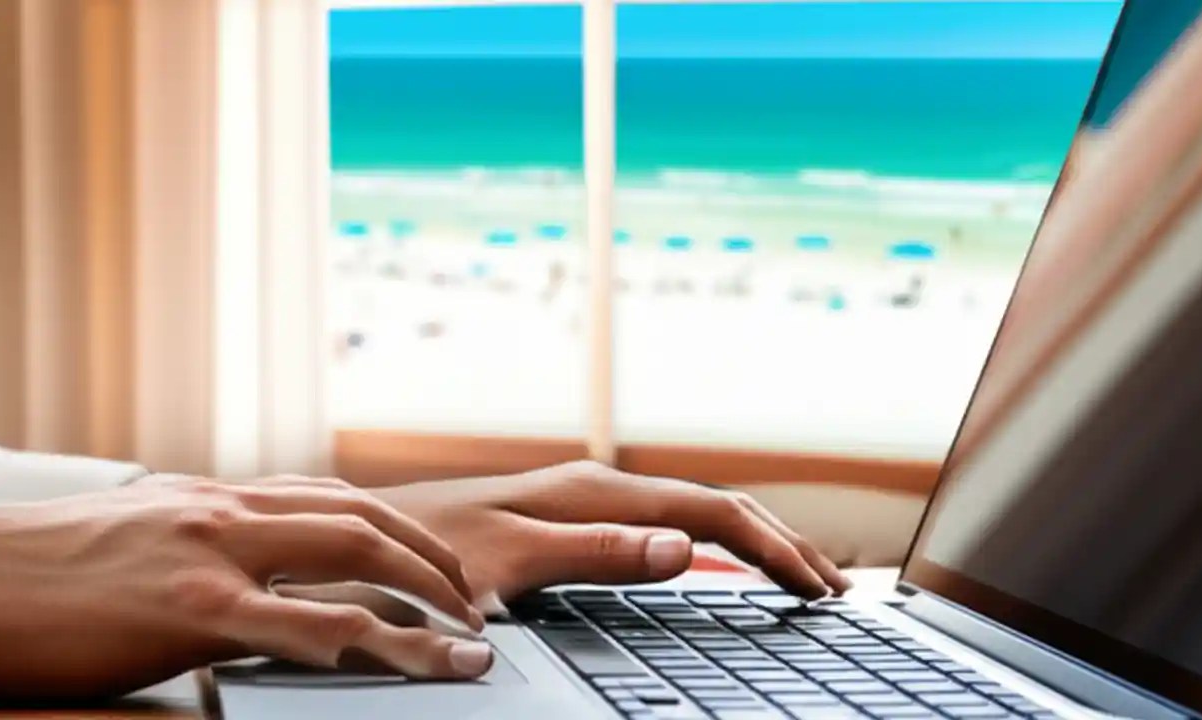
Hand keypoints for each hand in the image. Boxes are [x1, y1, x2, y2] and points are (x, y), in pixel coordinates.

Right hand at [0, 475, 489, 700]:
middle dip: (434, 564)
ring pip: (349, 560)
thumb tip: (259, 559)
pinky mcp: (185, 609)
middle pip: (365, 523)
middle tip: (475, 607)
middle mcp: (230, 513)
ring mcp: (213, 556)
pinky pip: (287, 619)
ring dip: (422, 599)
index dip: (405, 531)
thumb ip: (210, 535)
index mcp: (222, 498)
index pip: (341, 501)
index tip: (441, 566)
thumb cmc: (49, 567)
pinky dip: (348, 637)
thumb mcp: (145, 530)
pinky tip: (387, 658)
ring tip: (463, 643)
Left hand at [371, 462, 850, 605]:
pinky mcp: (569, 521)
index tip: (818, 588)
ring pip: (689, 516)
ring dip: (750, 542)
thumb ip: (598, 552)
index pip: (708, 515)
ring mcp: (583, 502)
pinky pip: (660, 528)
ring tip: (797, 572)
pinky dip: (707, 547)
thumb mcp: (511, 562)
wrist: (368, 541)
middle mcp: (595, 489)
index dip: (770, 550)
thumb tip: (684, 548)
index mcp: (592, 493)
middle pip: (710, 509)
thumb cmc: (426, 554)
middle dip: (777, 542)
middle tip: (833, 585)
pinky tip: (717, 564)